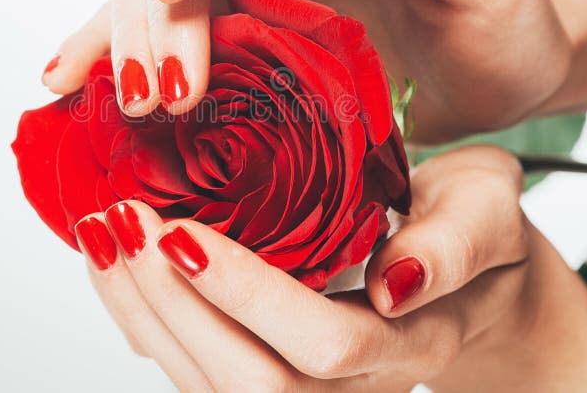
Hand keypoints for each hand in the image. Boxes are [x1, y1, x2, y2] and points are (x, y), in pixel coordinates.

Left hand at [72, 146, 586, 390]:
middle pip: (247, 383)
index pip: (322, 344)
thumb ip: (456, 243)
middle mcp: (350, 386)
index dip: (246, 295)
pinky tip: (114, 262)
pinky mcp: (266, 366)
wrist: (462, 269)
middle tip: (121, 223)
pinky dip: (143, 316)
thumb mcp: (485, 211)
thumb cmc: (471, 228)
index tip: (179, 232)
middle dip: (171, 306)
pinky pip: (193, 366)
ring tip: (100, 236)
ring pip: (208, 385)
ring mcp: (303, 385)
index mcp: (410, 340)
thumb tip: (396, 282)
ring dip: (142, 313)